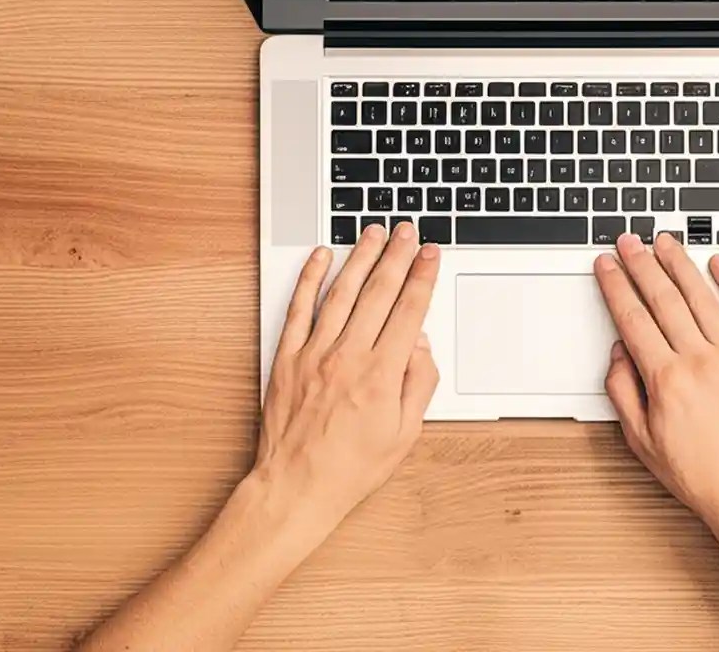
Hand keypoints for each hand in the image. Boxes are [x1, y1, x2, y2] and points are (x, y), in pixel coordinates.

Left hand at [255, 222, 440, 539]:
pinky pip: (299, 309)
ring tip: (372, 233)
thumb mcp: (405, 434)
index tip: (431, 254)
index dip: (423, 277)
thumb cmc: (351, 468)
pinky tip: (320, 257)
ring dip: (359, 258)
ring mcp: (314, 353)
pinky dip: (309, 279)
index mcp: (382, 374)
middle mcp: (348, 356)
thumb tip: (420, 344)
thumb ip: (419, 384)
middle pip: (378, 292)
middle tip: (406, 231)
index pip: (409, 311)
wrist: (296, 487)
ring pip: (341, 292)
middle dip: (396, 256)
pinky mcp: (287, 358)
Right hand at [593, 232, 718, 533]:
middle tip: (628, 242)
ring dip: (680, 264)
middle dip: (641, 265)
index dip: (615, 287)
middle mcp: (699, 360)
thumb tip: (618, 355)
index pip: (632, 319)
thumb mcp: (642, 442)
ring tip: (665, 242)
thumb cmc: (700, 475)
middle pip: (663, 299)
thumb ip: (624, 392)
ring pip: (701, 297)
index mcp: (666, 379)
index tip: (605, 267)